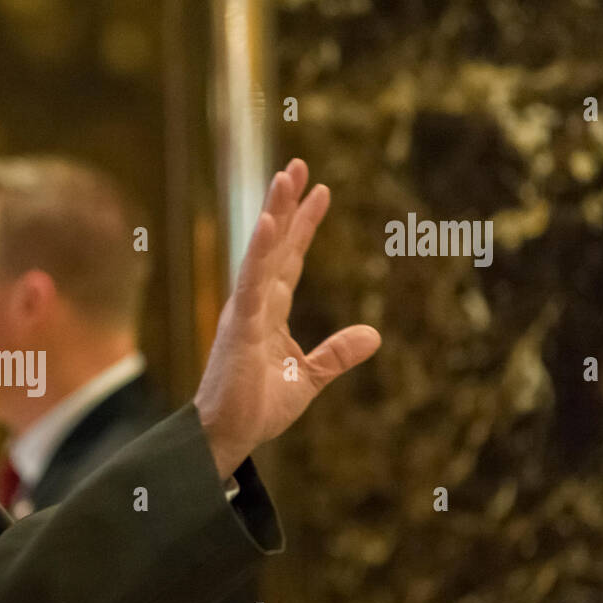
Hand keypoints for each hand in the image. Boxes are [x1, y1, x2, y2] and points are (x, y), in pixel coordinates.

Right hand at [194, 159, 381, 480]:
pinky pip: (250, 283)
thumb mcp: (309, 378)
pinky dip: (259, 252)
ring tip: (286, 176)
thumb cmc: (257, 408)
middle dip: (286, 205)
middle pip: (274, 245)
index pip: (289, 261)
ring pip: (261, 253)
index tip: (320, 191)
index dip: (304, 226)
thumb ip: (337, 354)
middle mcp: (253, 304)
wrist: (228, 436)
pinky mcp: (240, 327)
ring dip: (274, 213)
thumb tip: (374, 334)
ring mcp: (244, 312)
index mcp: (268, 314)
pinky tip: (270, 224)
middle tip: (297, 166)